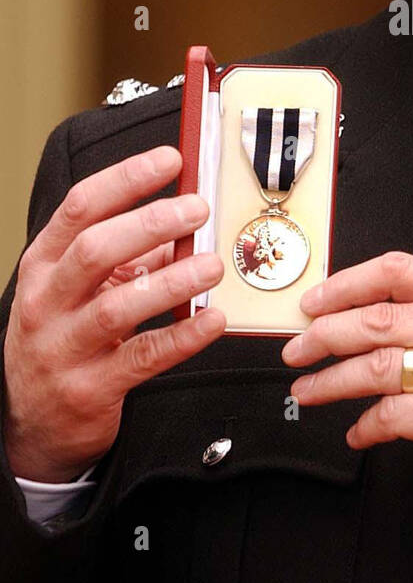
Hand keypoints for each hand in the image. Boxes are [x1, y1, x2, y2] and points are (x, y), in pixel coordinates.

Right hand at [3, 145, 225, 482]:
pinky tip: (212, 320)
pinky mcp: (90, 389)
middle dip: (151, 223)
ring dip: (172, 281)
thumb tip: (186, 223)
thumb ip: (133, 256)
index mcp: (45, 264)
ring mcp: (65, 346)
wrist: (29, 422)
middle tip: (198, 209)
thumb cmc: (62, 338)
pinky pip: (142, 358)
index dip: (127, 178)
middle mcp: (48, 300)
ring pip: (118, 305)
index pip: (80, 207)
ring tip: (212, 265)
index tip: (170, 160)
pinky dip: (182, 337)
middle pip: (95, 249)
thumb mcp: (83, 289)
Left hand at [282, 251, 412, 537]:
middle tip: (296, 348)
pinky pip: (390, 414)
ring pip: (377, 366)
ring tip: (307, 390)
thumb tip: (361, 315)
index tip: (314, 302)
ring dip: (330, 380)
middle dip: (324, 334)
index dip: (347, 284)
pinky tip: (356, 432)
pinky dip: (364, 425)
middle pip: (379, 318)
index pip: (400, 271)